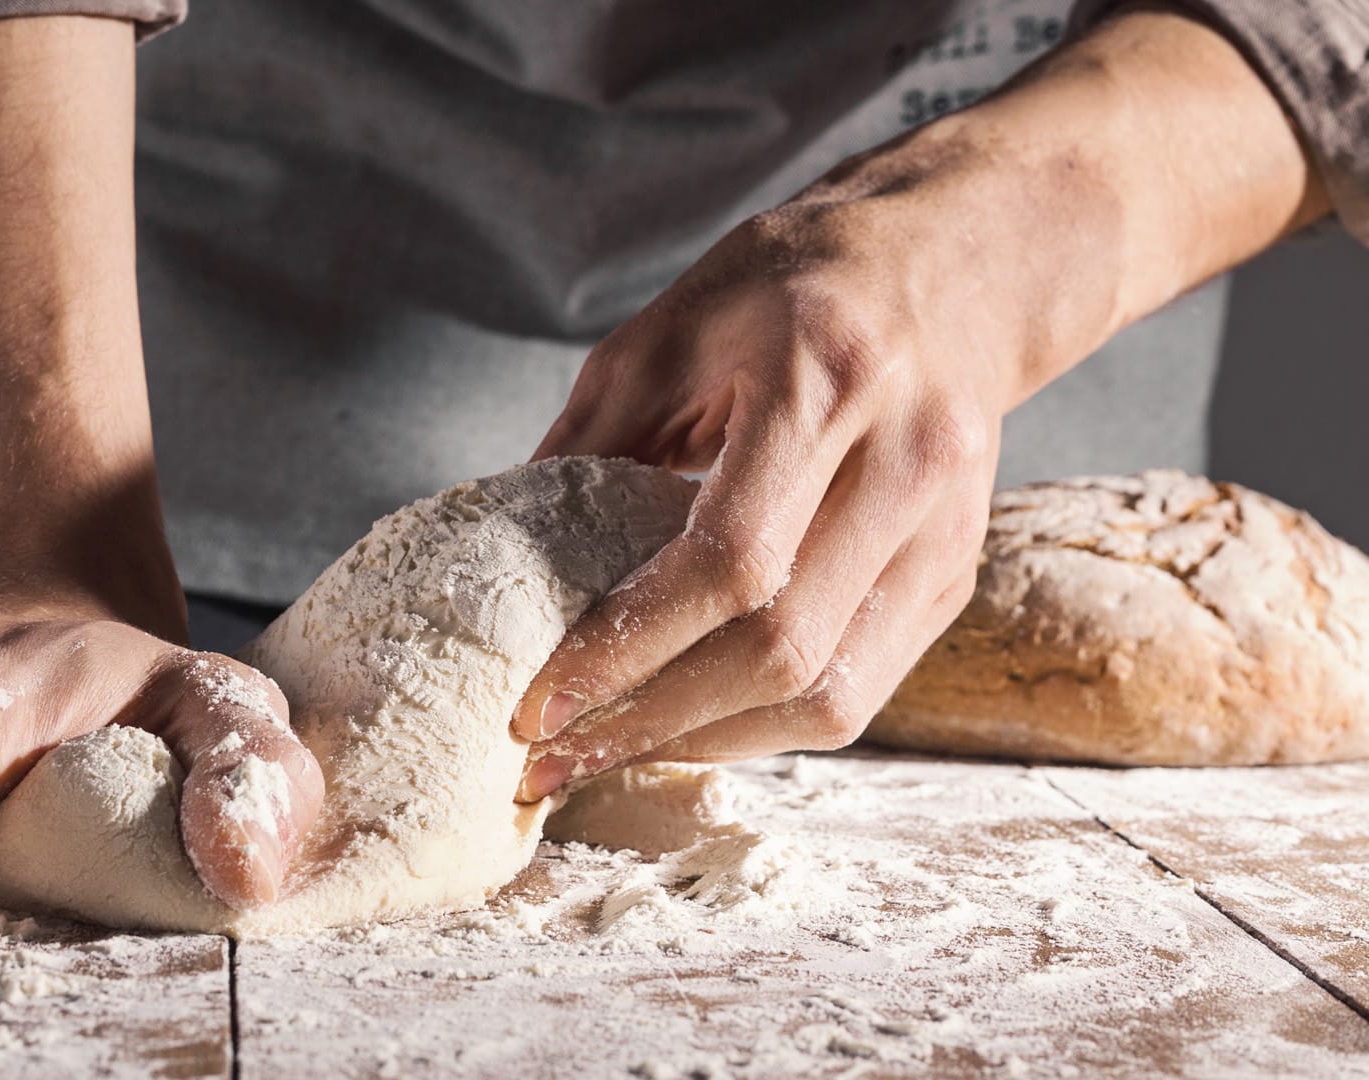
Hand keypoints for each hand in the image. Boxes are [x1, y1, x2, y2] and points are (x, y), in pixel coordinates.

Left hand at [510, 4, 1329, 798]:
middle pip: (782, 649)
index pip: (730, 560)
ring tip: (609, 755)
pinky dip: (763, 724)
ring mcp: (946, 529)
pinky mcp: (953, 575)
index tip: (540, 700)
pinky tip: (688, 726)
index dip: (626, 648)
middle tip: (553, 757)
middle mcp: (908, 462)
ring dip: (706, 743)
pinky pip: (860, 690)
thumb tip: (515, 564)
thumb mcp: (671, 327)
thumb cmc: (798, 281)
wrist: (958, 262)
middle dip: (651, 721)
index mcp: (829, 377)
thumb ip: (593, 439)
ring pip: (831, 696)